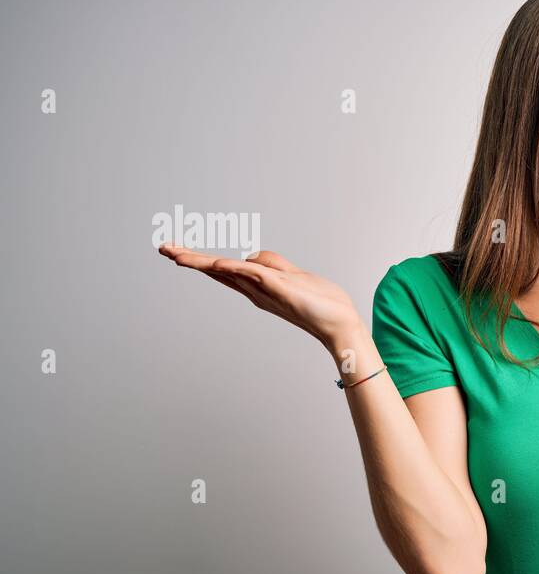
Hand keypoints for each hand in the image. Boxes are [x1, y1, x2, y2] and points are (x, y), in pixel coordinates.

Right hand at [158, 243, 363, 347]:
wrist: (340, 324)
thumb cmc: (320, 302)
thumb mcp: (291, 275)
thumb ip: (271, 264)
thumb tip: (251, 256)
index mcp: (257, 286)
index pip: (223, 270)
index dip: (199, 260)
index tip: (174, 251)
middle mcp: (255, 291)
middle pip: (217, 272)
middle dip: (190, 260)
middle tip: (163, 249)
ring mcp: (266, 291)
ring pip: (229, 273)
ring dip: (202, 262)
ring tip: (176, 254)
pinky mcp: (281, 289)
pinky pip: (253, 275)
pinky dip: (235, 269)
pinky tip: (217, 264)